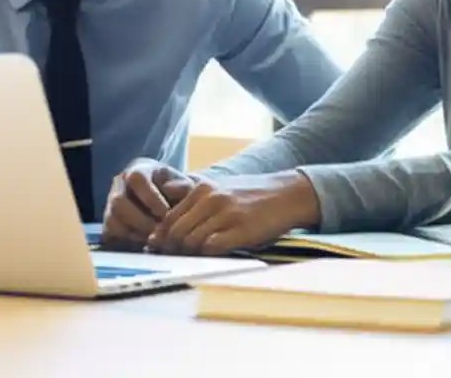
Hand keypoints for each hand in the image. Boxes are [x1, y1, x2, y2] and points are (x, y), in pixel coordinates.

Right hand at [101, 159, 195, 249]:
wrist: (169, 202)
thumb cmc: (177, 192)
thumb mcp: (184, 185)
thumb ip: (183, 187)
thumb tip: (170, 190)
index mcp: (138, 169)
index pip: (136, 178)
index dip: (150, 198)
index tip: (166, 214)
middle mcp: (119, 185)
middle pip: (118, 202)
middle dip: (141, 221)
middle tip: (160, 233)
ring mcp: (111, 204)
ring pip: (112, 220)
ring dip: (135, 233)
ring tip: (155, 240)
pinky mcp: (109, 223)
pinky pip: (111, 234)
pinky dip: (128, 241)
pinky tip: (146, 244)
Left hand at [147, 170, 320, 255]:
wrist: (288, 194)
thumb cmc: (252, 197)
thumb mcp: (220, 190)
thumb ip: (196, 201)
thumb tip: (168, 211)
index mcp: (202, 189)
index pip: (169, 218)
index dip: (162, 237)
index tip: (162, 250)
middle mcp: (210, 198)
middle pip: (177, 232)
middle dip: (172, 250)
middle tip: (175, 260)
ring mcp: (226, 213)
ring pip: (192, 241)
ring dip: (190, 255)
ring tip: (193, 261)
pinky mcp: (242, 229)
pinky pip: (213, 247)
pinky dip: (208, 256)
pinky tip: (213, 258)